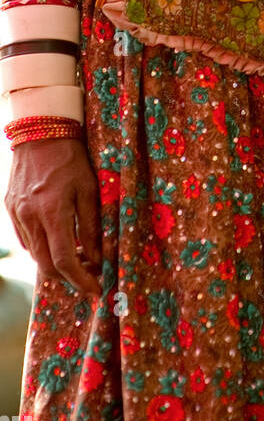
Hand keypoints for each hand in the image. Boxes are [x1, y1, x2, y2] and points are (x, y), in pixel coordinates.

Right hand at [5, 137, 101, 294]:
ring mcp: (17, 214)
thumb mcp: (90, 189)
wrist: (41, 132)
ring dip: (55, 263)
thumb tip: (97, 258)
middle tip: (88, 277)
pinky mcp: (11, 209)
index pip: (65, 261)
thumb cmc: (72, 158)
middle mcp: (30, 218)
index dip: (81, 280)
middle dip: (68, 278)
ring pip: (35, 255)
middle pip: (46, 266)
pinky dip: (42, 247)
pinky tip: (58, 240)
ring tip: (78, 257)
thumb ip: (91, 226)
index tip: (96, 288)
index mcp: (52, 212)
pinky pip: (26, 239)